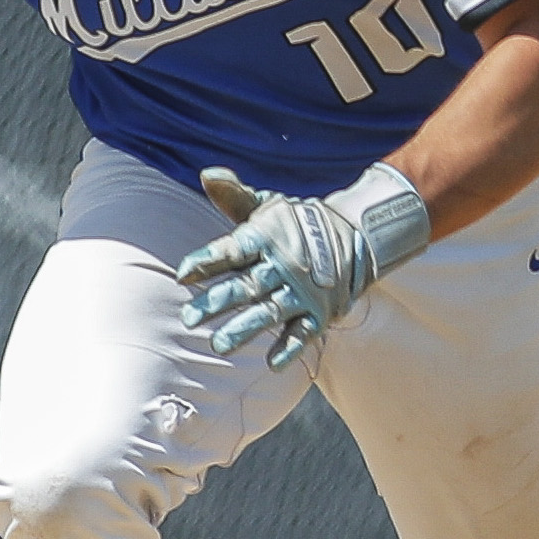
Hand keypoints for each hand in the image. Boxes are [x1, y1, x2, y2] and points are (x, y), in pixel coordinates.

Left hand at [175, 164, 429, 368]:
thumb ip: (234, 196)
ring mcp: (302, 291)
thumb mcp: (267, 205)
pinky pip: (303, 332)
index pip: (233, 250)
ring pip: (270, 312)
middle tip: (189, 318)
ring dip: (245, 328)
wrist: (354, 236)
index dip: (208, 260)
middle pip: (246, 285)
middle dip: (218, 302)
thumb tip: (206, 174)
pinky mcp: (318, 312)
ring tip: (219, 344)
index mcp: (265, 238)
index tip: (184, 273)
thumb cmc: (295, 223)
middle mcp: (283, 265)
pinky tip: (272, 363)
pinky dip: (290, 347)